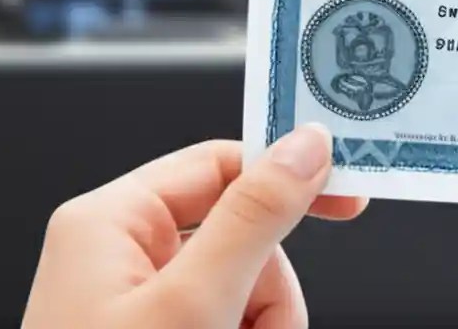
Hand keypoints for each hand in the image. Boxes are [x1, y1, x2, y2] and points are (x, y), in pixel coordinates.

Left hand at [22, 125, 364, 328]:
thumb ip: (254, 218)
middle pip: (245, 237)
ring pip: (248, 291)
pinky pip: (234, 324)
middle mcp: (123, 258)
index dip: (285, 174)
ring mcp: (143, 306)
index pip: (219, 164)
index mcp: (111, 223)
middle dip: (270, 294)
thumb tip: (303, 147)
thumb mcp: (194, 302)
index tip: (346, 195)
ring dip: (265, 328)